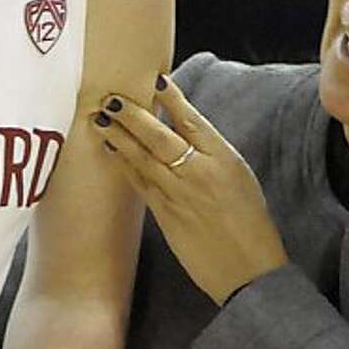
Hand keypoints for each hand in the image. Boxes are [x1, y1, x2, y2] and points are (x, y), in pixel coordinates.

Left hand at [91, 77, 287, 304]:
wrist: (248, 270)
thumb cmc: (250, 224)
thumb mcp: (240, 178)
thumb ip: (212, 155)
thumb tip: (183, 134)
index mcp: (223, 158)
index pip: (192, 120)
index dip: (171, 99)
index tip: (154, 79)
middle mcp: (199, 172)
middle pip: (160, 135)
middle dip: (133, 114)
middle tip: (110, 97)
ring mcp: (179, 194)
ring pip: (143, 157)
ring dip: (119, 136)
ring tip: (99, 119)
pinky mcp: (165, 215)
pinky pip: (139, 183)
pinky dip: (123, 164)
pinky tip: (110, 150)